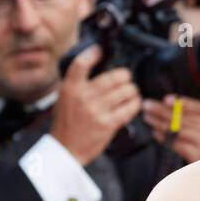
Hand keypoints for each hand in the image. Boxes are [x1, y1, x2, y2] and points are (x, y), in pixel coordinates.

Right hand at [51, 47, 141, 166]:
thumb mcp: (64, 99)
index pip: (81, 64)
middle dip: (124, 76)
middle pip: (112, 77)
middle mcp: (83, 97)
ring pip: (125, 91)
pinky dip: (135, 104)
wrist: (66, 149)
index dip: (93, 53)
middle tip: (126, 78)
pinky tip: (133, 104)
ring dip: (132, 90)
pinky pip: (129, 108)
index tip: (101, 51)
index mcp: (70, 89)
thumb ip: (78, 84)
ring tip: (131, 92)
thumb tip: (97, 67)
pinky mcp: (107, 124)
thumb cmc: (66, 124)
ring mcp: (96, 111)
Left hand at [141, 88, 199, 162]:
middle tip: (147, 106)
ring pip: (180, 130)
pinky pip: (180, 145)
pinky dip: (167, 139)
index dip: (180, 103)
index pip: (197, 106)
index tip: (165, 100)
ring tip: (148, 118)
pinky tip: (157, 134)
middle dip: (162, 111)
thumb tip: (170, 101)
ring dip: (161, 123)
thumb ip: (198, 111)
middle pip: (185, 117)